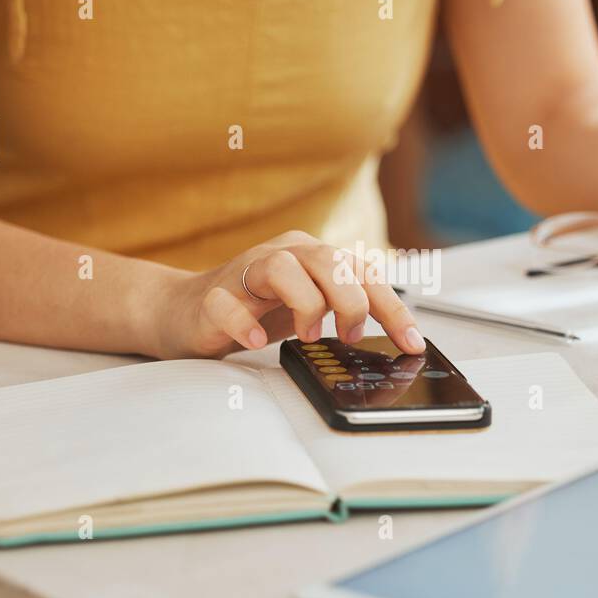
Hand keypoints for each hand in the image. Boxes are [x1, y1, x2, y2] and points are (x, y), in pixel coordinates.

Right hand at [158, 230, 424, 358]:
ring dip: (304, 303)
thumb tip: (397, 340)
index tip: (412, 342)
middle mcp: (281, 255)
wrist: (185, 311)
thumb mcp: (310, 307)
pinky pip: (227, 303)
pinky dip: (244, 322)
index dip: (391, 307)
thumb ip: (345, 311)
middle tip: (351, 335)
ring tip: (308, 336)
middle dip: (350, 300)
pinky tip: (256, 342)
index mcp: (310, 255)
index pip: (362, 271)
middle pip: (327, 260)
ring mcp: (243, 272)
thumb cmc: (256, 309)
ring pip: (281, 268)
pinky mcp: (211, 297)